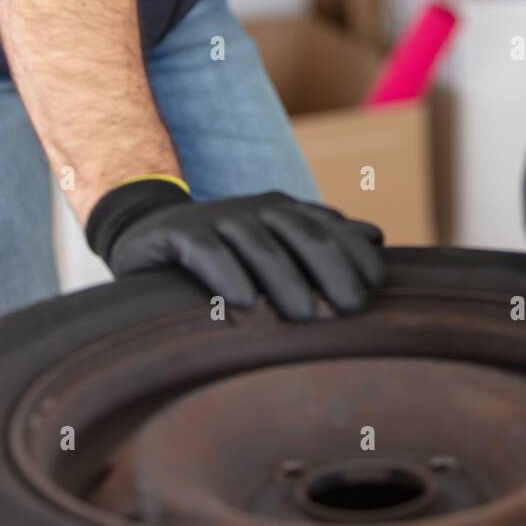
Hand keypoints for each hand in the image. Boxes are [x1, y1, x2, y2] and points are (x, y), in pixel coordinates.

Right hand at [85, 179, 384, 319]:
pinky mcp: (180, 235)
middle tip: (351, 308)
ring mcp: (217, 219)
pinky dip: (226, 273)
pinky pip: (207, 252)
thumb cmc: (224, 250)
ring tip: (304, 316)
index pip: (328, 227)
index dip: (354, 253)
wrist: (148, 232)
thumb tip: (376, 236)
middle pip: (301, 233)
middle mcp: (256, 209)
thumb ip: (322, 239)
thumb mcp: (274, 244)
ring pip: (258, 244)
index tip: (376, 287)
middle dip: (330, 268)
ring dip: (284, 279)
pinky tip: (242, 301)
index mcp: (283, 211)